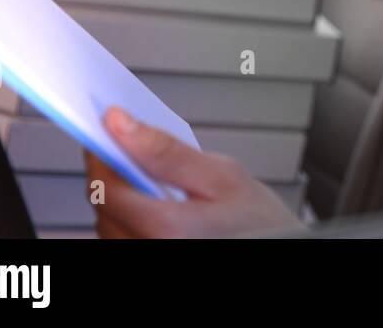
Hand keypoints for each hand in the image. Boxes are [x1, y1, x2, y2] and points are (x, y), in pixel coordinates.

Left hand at [84, 106, 301, 237]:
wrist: (282, 250)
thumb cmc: (259, 222)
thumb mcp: (223, 175)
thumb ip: (167, 151)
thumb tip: (121, 124)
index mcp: (166, 230)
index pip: (104, 187)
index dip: (100, 150)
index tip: (108, 125)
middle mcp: (147, 249)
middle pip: (101, 205)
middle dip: (111, 170)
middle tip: (131, 143)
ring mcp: (144, 256)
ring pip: (106, 222)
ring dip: (117, 193)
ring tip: (149, 174)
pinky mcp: (144, 258)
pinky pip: (120, 236)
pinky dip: (126, 215)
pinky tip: (153, 200)